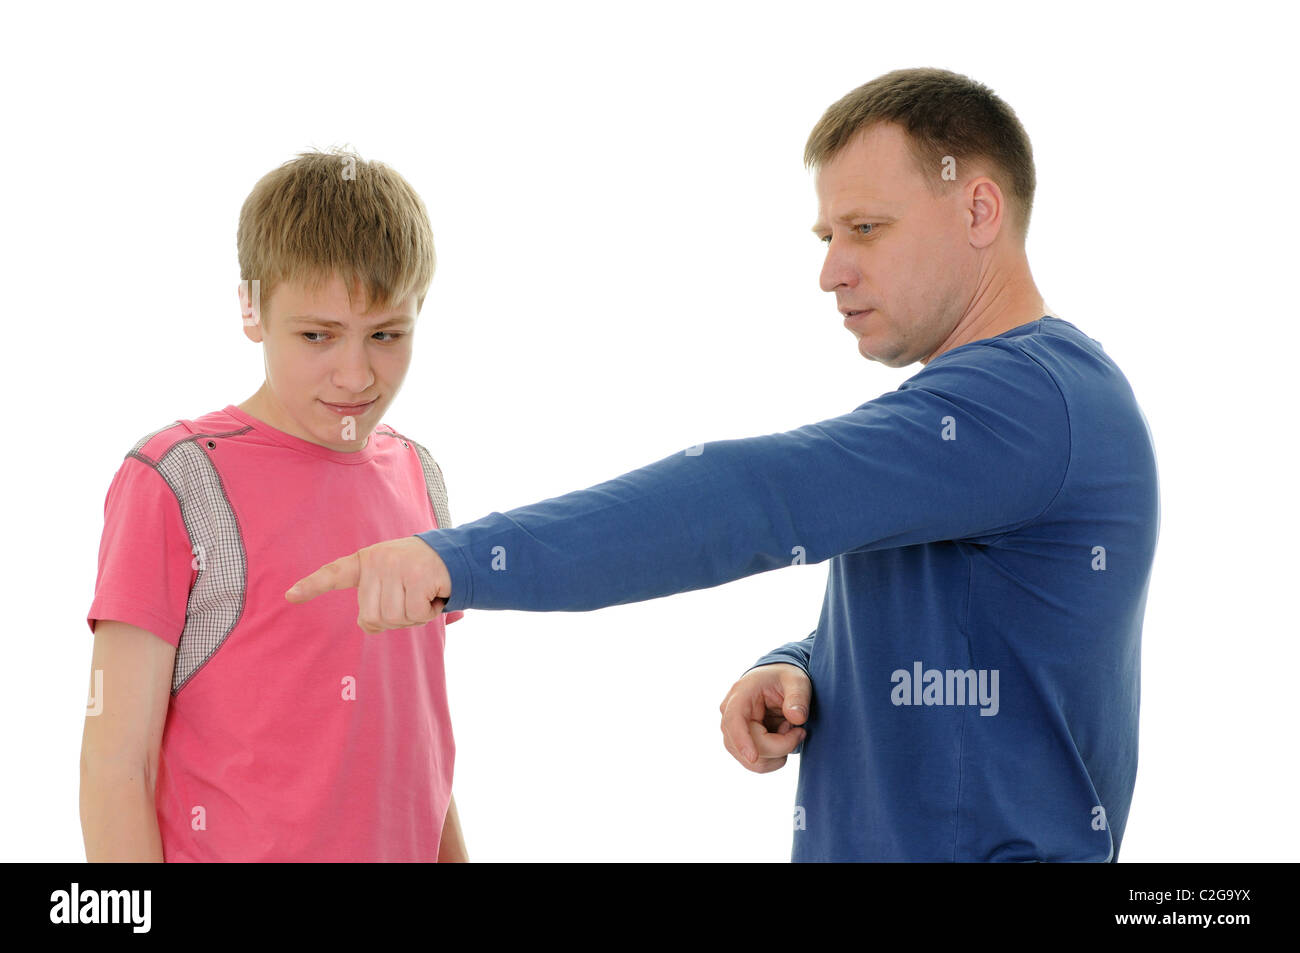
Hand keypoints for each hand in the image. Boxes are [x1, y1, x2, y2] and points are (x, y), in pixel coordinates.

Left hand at [285, 536, 451, 633]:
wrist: (456, 556)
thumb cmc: (419, 576)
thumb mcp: (393, 582)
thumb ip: (376, 603)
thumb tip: (366, 627)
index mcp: (366, 561)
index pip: (334, 574)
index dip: (312, 586)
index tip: (290, 596)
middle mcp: (378, 561)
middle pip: (370, 616)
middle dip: (394, 619)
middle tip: (411, 602)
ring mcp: (397, 566)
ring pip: (393, 618)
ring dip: (414, 617)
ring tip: (424, 596)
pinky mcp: (417, 575)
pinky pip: (414, 614)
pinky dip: (428, 613)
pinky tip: (435, 596)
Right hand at [718, 663, 810, 773]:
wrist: (775, 680)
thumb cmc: (784, 678)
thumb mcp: (797, 680)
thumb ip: (798, 697)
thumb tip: (797, 718)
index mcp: (740, 695)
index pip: (734, 720)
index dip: (742, 740)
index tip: (753, 757)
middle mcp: (730, 715)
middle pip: (749, 746)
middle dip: (780, 746)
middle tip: (798, 729)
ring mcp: (733, 733)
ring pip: (753, 761)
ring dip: (778, 752)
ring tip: (787, 729)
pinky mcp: (740, 745)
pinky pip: (757, 763)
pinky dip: (776, 757)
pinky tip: (781, 737)